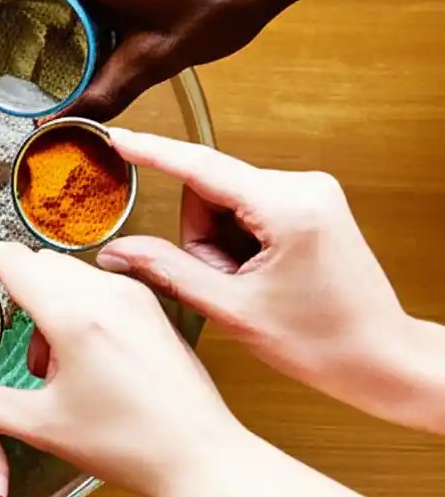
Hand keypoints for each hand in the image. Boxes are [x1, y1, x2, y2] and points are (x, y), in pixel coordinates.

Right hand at [0, 238, 242, 496]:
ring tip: (45, 363)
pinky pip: (95, 286)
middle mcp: (107, 295)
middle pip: (38, 264)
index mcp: (76, 318)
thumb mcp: (45, 426)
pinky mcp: (150, 307)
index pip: (11, 262)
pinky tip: (74, 356)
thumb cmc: (131, 446)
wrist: (203, 458)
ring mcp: (133, 297)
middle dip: (7, 285)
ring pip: (67, 274)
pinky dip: (71, 307)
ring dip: (42, 301)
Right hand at [95, 129, 444, 432]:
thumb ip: (167, 271)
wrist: (381, 359)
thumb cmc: (322, 341)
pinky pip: (248, 208)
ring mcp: (311, 192)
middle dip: (201, 238)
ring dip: (220, 243)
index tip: (117, 138)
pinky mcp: (312, 203)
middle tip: (224, 283)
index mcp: (287, 207)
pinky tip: (259, 274)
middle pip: (210, 191)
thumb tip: (115, 251)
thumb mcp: (232, 309)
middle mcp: (303, 186)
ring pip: (225, 201)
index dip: (152, 153)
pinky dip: (239, 241)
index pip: (201, 167)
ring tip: (247, 284)